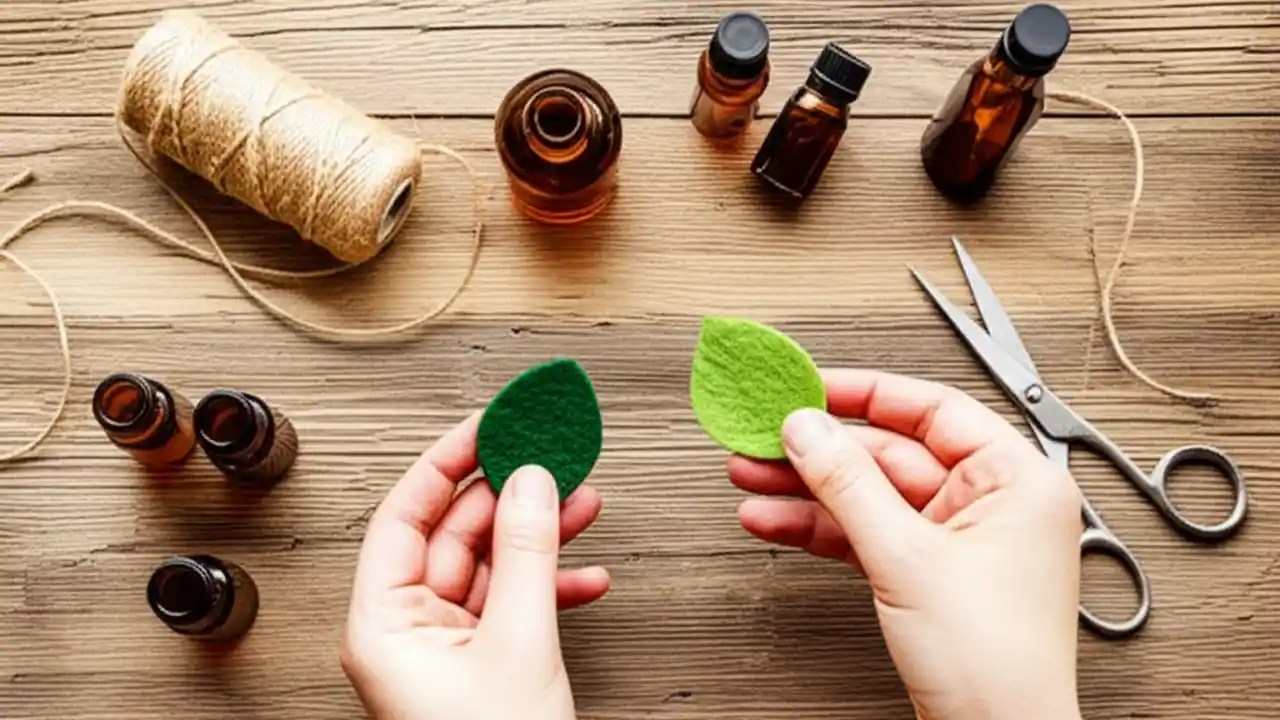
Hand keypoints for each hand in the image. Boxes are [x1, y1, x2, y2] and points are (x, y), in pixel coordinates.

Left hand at [342, 413, 609, 719]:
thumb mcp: (518, 641)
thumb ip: (526, 552)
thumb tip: (529, 478)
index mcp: (383, 622)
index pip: (406, 512)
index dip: (449, 459)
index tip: (491, 422)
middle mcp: (407, 630)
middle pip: (455, 533)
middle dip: (510, 493)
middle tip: (548, 450)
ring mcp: (445, 648)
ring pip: (492, 565)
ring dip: (540, 533)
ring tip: (583, 499)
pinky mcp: (482, 664)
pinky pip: (514, 604)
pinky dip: (553, 584)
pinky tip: (588, 572)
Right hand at [729, 370, 1082, 719]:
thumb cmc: (996, 666)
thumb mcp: (907, 557)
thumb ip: (848, 484)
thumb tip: (808, 428)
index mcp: (1016, 479)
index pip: (931, 409)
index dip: (863, 394)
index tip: (807, 387)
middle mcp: (992, 503)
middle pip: (889, 454)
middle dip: (818, 451)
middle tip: (761, 436)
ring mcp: (959, 542)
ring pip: (870, 496)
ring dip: (807, 490)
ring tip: (750, 477)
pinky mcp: (930, 576)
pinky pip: (868, 534)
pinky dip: (821, 529)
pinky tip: (774, 521)